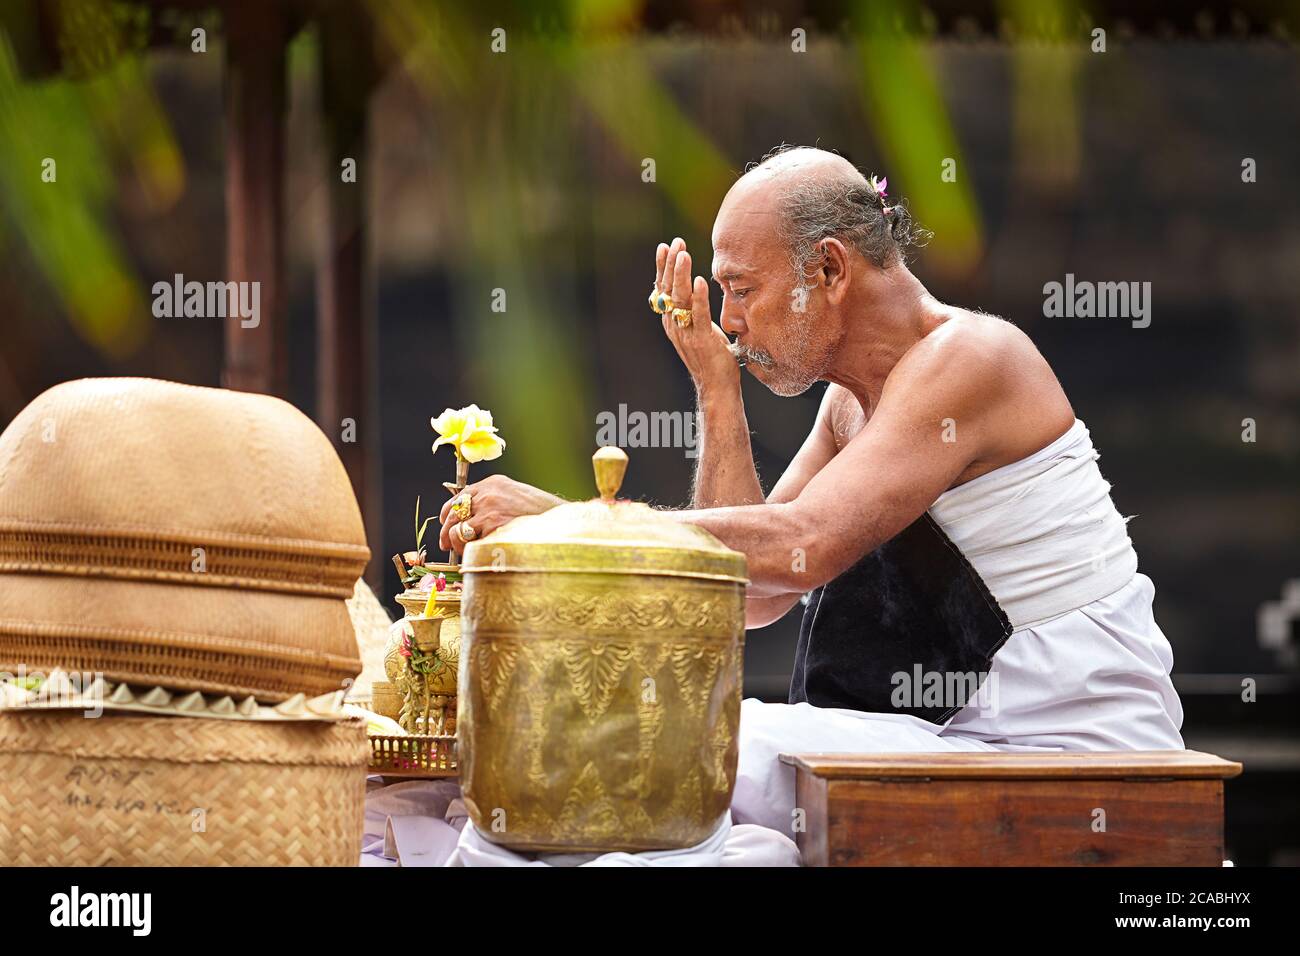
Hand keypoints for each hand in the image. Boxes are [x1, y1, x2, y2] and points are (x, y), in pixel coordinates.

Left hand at [437, 474, 563, 553]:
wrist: (559, 521)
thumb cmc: (541, 513)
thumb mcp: (515, 495)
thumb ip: (494, 500)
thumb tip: (472, 518)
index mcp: (492, 483)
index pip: (459, 496)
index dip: (447, 512)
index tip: (445, 522)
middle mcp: (488, 494)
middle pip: (454, 513)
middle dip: (446, 532)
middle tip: (445, 545)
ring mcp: (489, 511)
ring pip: (457, 530)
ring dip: (457, 544)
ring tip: (464, 552)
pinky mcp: (493, 528)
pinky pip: (470, 544)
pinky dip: (470, 552)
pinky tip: (478, 555)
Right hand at [654, 237, 738, 393]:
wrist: (717, 387)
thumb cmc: (711, 358)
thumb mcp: (699, 329)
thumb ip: (694, 311)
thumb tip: (697, 289)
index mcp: (672, 322)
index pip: (663, 289)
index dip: (663, 268)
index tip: (665, 246)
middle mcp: (675, 326)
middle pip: (668, 290)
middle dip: (671, 264)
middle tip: (676, 243)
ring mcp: (687, 333)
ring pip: (679, 300)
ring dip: (681, 275)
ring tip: (684, 255)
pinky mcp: (703, 340)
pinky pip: (699, 316)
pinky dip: (698, 298)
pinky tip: (699, 281)